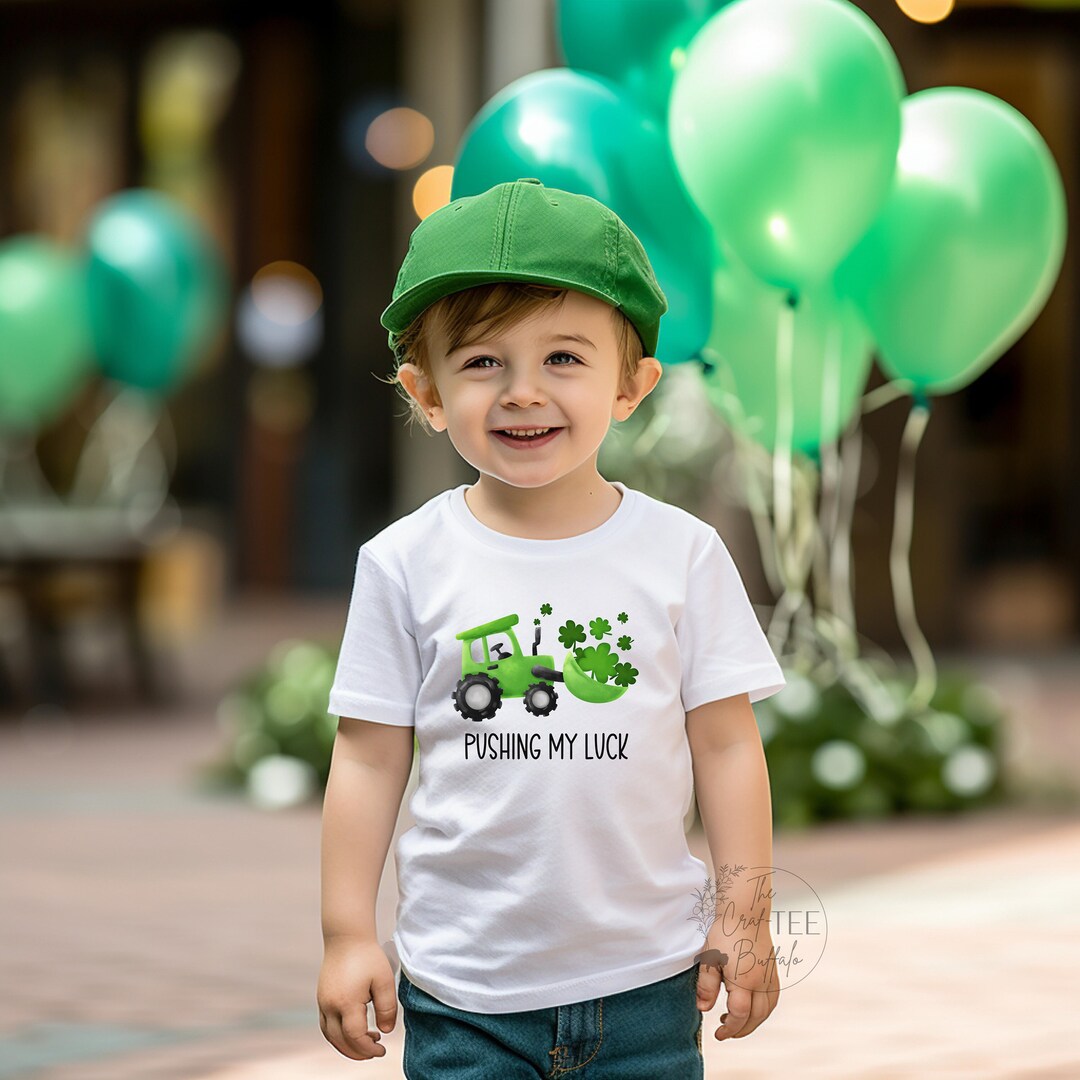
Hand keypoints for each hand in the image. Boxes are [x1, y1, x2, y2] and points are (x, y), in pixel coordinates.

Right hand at [317, 937, 397, 1060]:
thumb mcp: (384, 980)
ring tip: (367, 1042)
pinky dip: (338, 1035)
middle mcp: (330, 1005)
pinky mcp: (321, 998)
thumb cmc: (367, 956)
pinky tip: (353, 1030)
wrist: (346, 937)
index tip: (382, 1049)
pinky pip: (326, 1025)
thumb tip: (386, 1031)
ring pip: (330, 1035)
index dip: (368, 1048)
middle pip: (340, 1041)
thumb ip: (387, 1008)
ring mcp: (322, 1002)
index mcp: (346, 1002)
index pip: (355, 1037)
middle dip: (358, 1052)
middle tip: (375, 1051)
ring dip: (346, 1045)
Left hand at [696, 934, 780, 1041]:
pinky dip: (762, 1011)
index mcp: (745, 980)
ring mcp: (770, 977)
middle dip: (741, 1030)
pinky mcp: (774, 971)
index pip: (740, 1015)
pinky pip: (772, 999)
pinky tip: (750, 1007)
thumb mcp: (709, 959)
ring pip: (767, 1010)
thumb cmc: (725, 933)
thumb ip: (706, 986)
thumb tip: (703, 1009)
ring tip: (735, 1021)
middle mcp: (762, 982)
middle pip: (756, 1017)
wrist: (746, 912)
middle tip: (725, 1032)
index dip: (729, 1028)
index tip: (718, 1034)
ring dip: (753, 1022)